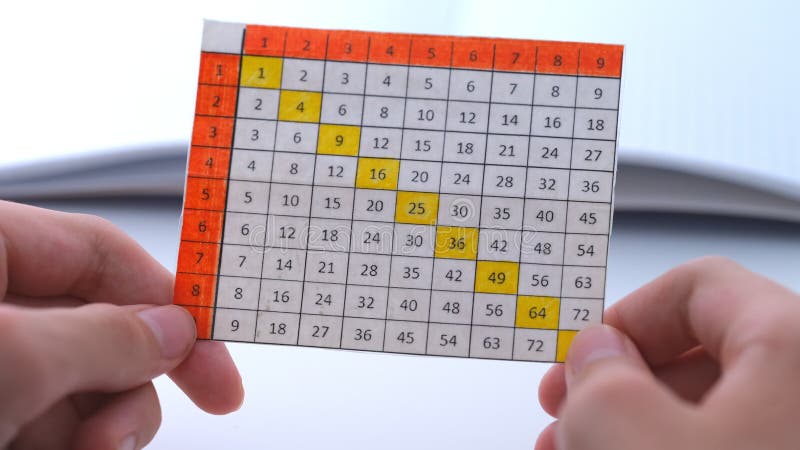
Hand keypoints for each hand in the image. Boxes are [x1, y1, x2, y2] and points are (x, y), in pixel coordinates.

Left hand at [0, 201, 243, 448]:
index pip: (101, 252)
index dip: (167, 300)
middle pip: (96, 324)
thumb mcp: (19, 362)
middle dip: (125, 386)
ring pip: (74, 379)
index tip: (214, 360)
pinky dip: (62, 441)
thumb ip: (107, 338)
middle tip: (125, 434)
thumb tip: (174, 332)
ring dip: (98, 425)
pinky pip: (41, 414)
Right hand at [536, 257, 799, 449]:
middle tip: (570, 415)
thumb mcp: (635, 440)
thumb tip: (596, 354)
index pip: (697, 286)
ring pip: (714, 408)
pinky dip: (673, 446)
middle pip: (702, 353)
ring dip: (635, 422)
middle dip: (618, 384)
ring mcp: (799, 429)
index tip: (579, 355)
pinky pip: (734, 440)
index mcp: (792, 346)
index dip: (624, 316)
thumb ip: (601, 380)